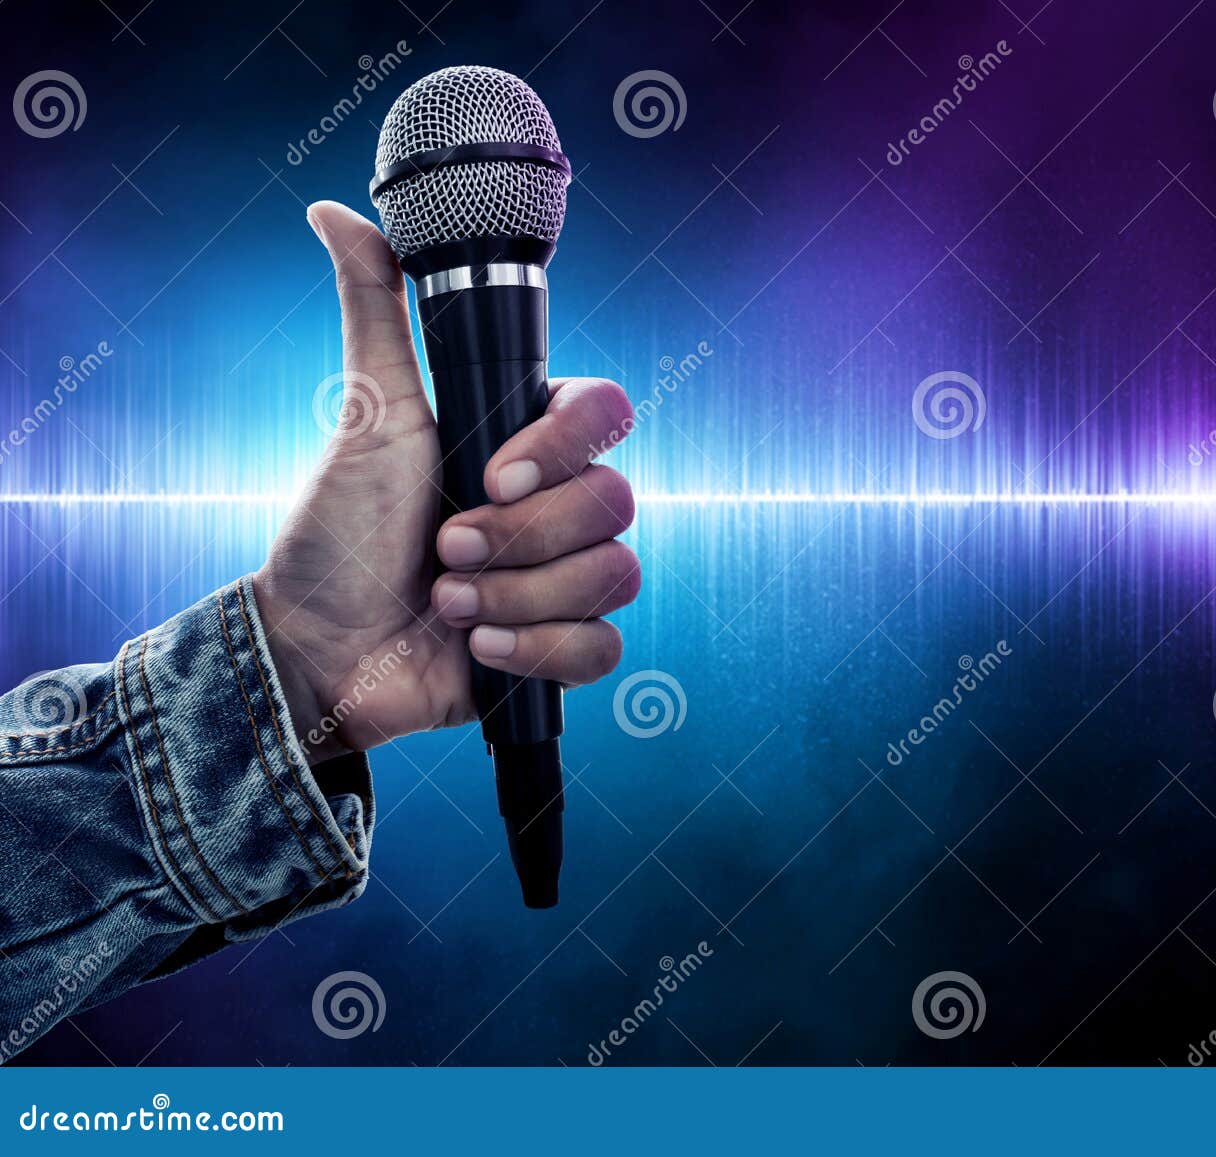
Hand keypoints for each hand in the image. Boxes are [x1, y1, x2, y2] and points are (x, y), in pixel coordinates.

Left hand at [254, 201, 638, 761]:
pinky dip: (540, 649)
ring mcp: (565, 579)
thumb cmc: (341, 531)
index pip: (606, 416)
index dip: (562, 447)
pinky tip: (479, 647)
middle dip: (521, 535)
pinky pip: (604, 646)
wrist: (319, 648)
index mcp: (527, 444)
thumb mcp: (369, 416)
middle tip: (445, 544)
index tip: (493, 473)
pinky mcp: (563, 650)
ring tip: (447, 600)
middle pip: (615, 501)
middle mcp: (557, 507)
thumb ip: (376, 312)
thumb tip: (335, 212)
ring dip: (517, 594)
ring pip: (614, 574)